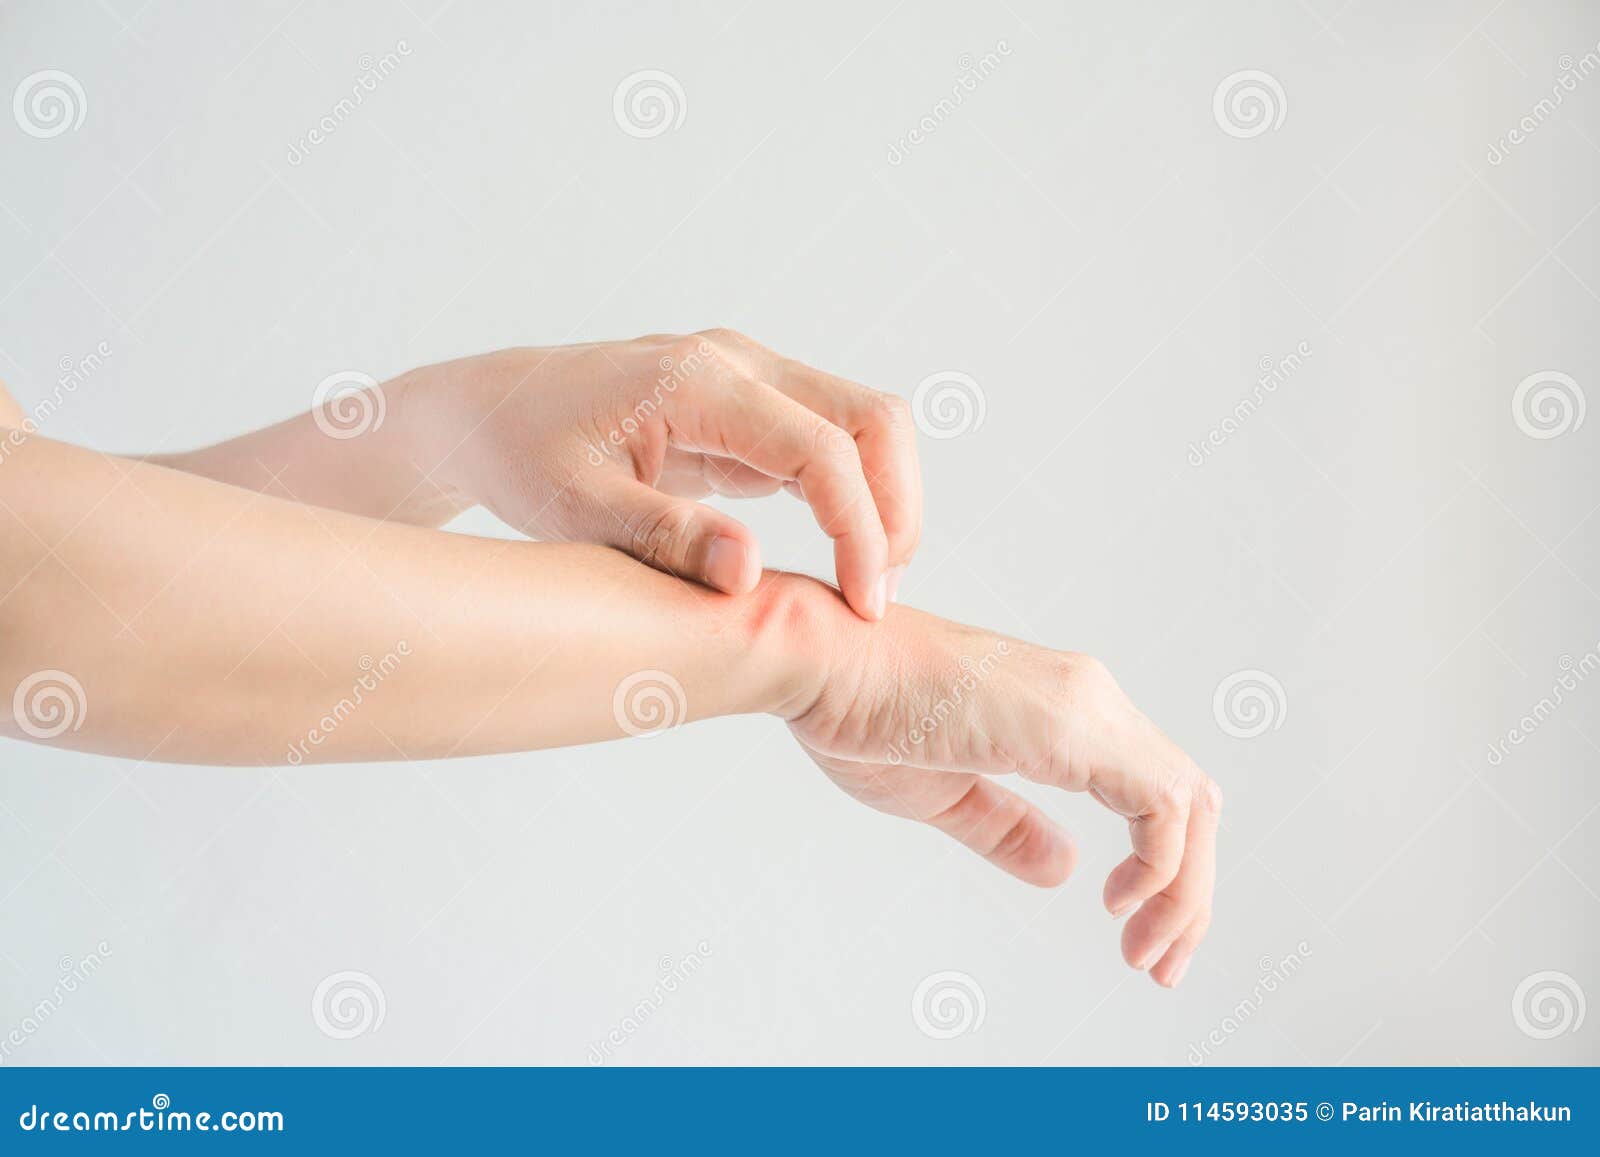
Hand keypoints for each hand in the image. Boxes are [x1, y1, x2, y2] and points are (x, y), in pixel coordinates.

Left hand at [406, 329, 921, 619]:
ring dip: (884, 502)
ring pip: (865, 424)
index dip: (859, 529)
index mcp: (696, 382)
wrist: (493, 411)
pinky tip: (841, 559)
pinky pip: (834, 439)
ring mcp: (751, 376)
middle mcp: (738, 362)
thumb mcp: (576, 508)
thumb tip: (748, 574)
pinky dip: (855, 495)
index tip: (863, 607)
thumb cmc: (522, 455)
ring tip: (866, 586)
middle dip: (894, 509)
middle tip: (877, 597)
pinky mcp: (753, 404)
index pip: (821, 448)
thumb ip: (664, 536)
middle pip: (871, 418)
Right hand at [770, 575, 1221, 986]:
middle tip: (1160, 966)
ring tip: (1147, 955)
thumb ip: (1007, 828)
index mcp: (1062, 710)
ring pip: (1189, 804)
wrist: (816, 660)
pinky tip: (1117, 905)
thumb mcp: (945, 792)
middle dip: (1190, 895)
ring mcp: (1085, 706)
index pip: (1153, 792)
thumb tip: (1067, 866)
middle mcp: (1088, 697)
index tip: (1136, 935)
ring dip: (1184, 893)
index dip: (1165, 873)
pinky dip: (1161, 867)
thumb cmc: (858, 713)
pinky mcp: (1071, 725)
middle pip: (1189, 801)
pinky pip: (1161, 804)